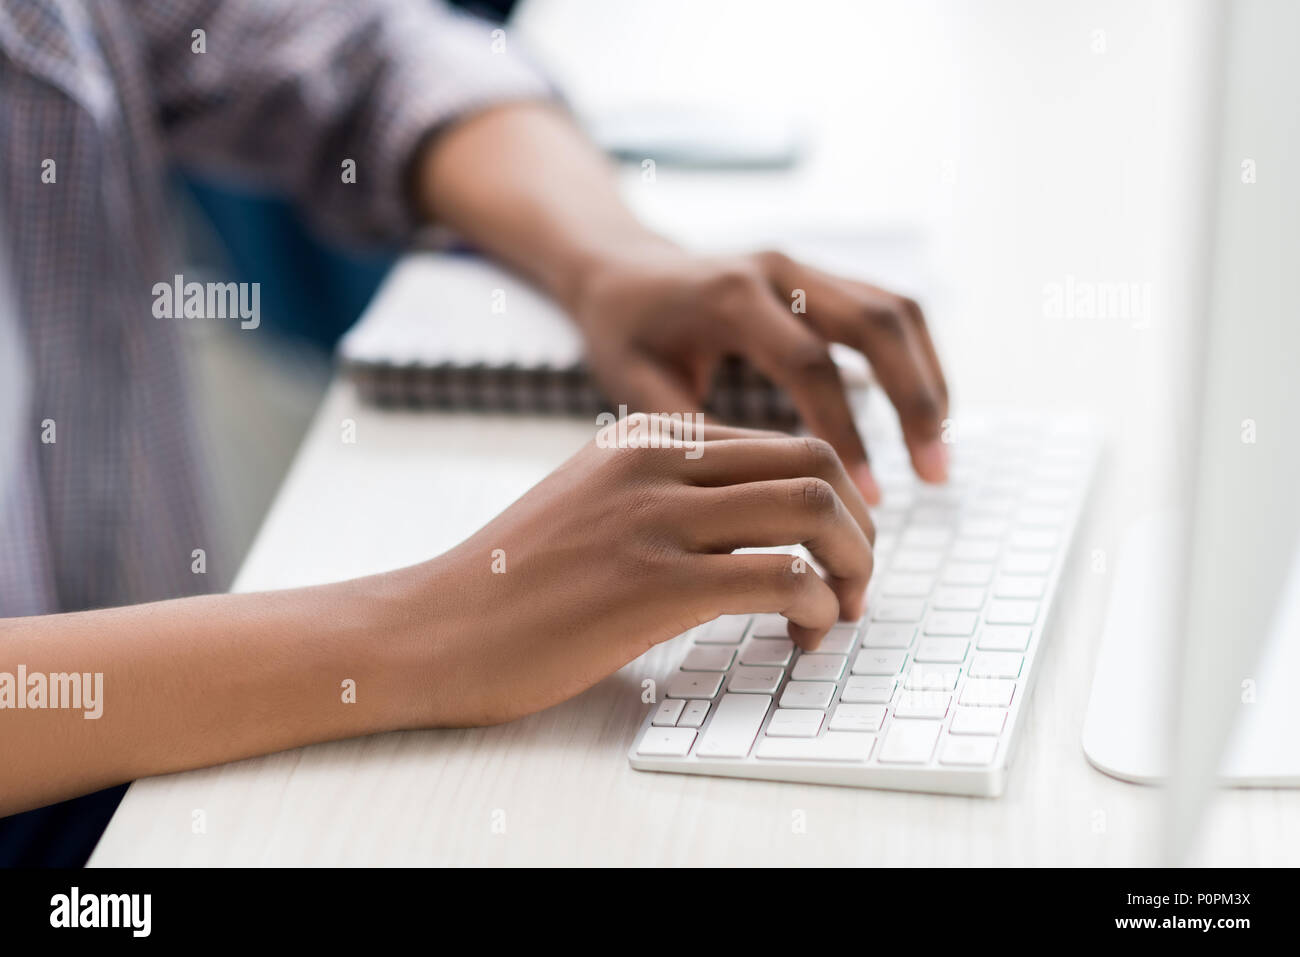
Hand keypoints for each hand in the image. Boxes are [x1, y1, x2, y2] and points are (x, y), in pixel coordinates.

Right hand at [414, 416, 873, 724]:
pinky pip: (783, 579)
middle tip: (859, 579)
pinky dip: (819, 609)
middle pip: (815, 462)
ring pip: (814, 511)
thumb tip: (756, 524)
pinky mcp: (653, 585)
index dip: (833, 499)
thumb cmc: (514, 581)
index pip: (782, 443)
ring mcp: (654, 519)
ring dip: (854, 566)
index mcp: (645, 438)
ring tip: (843, 610)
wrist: (435, 628)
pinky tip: (802, 635)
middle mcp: (655, 463)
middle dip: (861, 525)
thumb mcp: (591, 503)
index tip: (833, 553)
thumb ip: (663, 493)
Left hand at [568, 246, 949, 503]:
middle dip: (914, 401)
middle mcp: (779, 271)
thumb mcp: (633, 382)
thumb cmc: (625, 332)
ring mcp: (806, 267)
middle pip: (877, 323)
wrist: (623, 267)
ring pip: (897, 310)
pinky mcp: (822, 277)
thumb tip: (753, 497)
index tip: (866, 497)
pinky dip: (916, 362)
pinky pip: (890, 310)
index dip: (844, 432)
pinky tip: (923, 416)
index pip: (810, 365)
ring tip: (936, 453)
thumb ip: (689, 431)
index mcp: (731, 297)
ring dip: (928, 380)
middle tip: (934, 475)